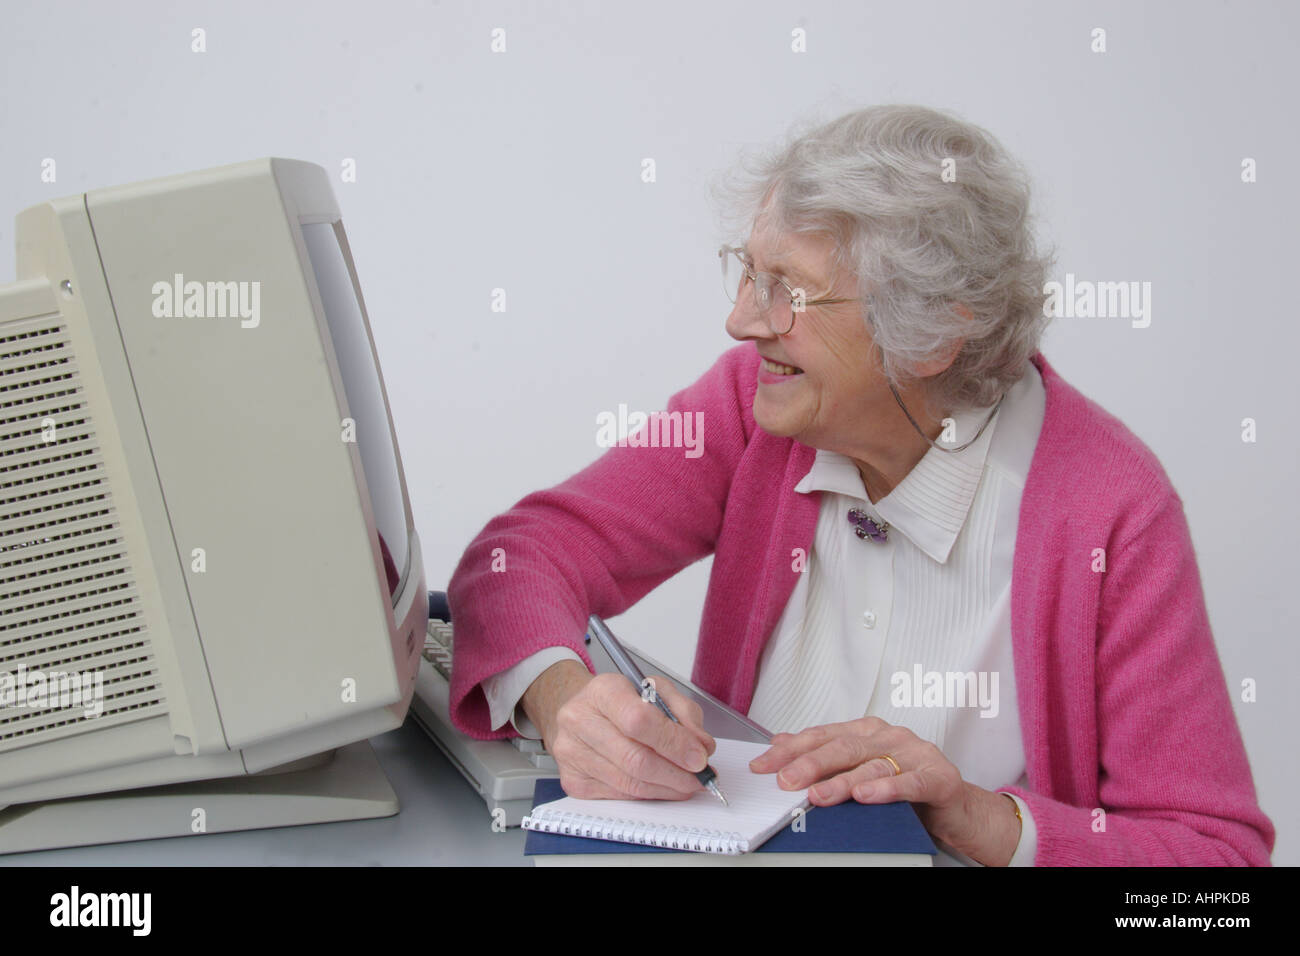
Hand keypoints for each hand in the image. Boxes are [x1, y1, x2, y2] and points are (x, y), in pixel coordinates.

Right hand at [526, 664, 716, 800]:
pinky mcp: (573, 779)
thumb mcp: (656, 690)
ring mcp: (572, 752)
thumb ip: (684, 713)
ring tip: (686, 783)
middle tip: (699, 777)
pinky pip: (619, 795)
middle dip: (676, 773)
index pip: (639, 720)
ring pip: (629, 782)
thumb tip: (701, 747)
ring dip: (666, 788)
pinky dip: (647, 794)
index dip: (674, 743)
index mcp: (602, 691)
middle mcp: (579, 720)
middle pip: (634, 758)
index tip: (699, 756)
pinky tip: (661, 786)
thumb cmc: (620, 700)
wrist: (581, 711)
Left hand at [749, 716, 1016, 862]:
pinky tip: (867, 795)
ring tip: (818, 794)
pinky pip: (910, 783)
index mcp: (867, 732)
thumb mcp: (859, 771)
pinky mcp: (939, 777)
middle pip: (843, 747)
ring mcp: (915, 754)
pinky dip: (887, 789)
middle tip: (784, 781)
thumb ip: (825, 756)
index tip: (763, 766)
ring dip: (842, 781)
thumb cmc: (906, 789)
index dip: (790, 750)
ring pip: (872, 766)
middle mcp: (889, 737)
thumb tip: (781, 743)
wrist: (957, 810)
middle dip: (810, 764)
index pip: (821, 736)